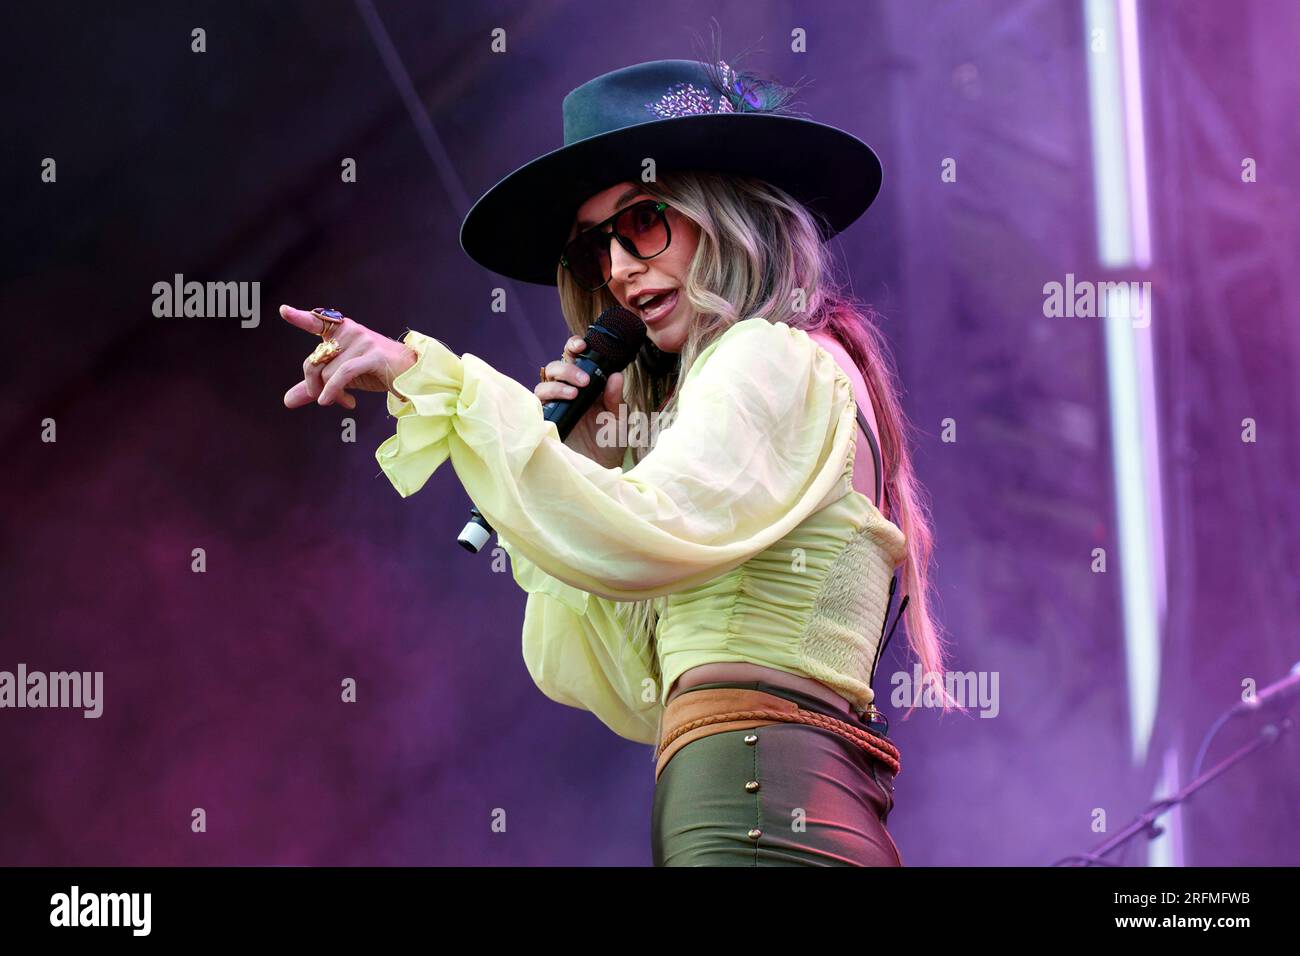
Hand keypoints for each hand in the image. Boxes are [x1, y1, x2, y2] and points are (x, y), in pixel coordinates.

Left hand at [280, 304, 417, 409]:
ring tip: (344, 401)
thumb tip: (287, 401)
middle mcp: (350, 331)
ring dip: (331, 393)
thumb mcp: (342, 377)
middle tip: (327, 400)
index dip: (299, 317)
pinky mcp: (373, 356)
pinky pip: (343, 374)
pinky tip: (340, 401)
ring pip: (328, 372)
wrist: (411, 374)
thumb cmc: (376, 372)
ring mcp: (362, 341)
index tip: (283, 310)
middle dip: (314, 385)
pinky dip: (334, 391)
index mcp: (341, 330)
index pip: (317, 321)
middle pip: (314, 361)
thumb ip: (316, 385)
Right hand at [535, 335, 624, 468]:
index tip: (582, 345)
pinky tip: (556, 405)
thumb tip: (615, 375)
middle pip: (555, 368)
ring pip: (543, 384)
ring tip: (574, 395)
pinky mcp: (545, 421)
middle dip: (567, 368)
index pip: (575, 359)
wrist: (601, 470)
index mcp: (586, 386)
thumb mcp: (618, 419)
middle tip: (584, 382)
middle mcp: (567, 393)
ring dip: (557, 385)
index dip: (574, 347)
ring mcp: (554, 407)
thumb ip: (616, 398)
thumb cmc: (610, 443)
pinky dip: (542, 401)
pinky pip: (535, 406)